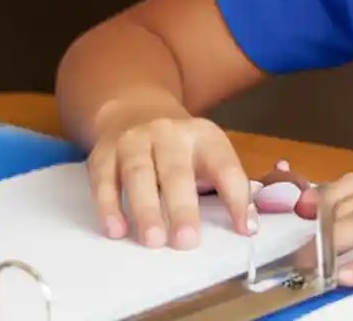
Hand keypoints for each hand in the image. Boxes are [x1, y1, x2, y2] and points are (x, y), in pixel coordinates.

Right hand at [88, 116, 254, 249]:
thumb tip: (248, 227)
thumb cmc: (181, 149)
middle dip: (182, 207)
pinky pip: (104, 180)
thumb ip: (230, 187)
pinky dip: (109, 206)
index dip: (236, 198)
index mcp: (204, 136)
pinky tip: (116, 230)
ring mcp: (134, 141)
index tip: (243, 229)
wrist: (135, 112)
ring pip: (139, 174)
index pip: (224, 166)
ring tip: (153, 241)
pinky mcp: (104, 153)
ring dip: (146, 209)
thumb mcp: (210, 155)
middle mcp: (169, 134)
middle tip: (187, 241)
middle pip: (176, 171)